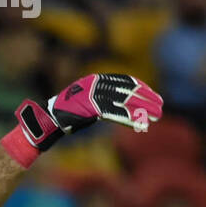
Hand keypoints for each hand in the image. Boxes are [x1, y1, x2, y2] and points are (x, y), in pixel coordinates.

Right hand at [14, 73, 162, 154]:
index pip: (124, 81)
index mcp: (94, 81)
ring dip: (142, 110)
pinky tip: (140, 125)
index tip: (154, 96)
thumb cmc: (62, 118)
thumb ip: (100, 102)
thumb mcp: (84, 105)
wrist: (44, 123)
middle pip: (127, 91)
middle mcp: (94, 86)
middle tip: (160, 106)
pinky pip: (114, 114)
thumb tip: (117, 105)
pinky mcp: (90, 109)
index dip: (141, 88)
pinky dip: (129, 120)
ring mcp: (92, 96)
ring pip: (124, 102)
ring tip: (156, 116)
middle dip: (146, 99)